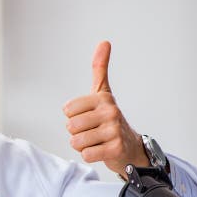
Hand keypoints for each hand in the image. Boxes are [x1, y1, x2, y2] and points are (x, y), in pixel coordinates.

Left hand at [62, 41, 149, 178]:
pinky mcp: (115, 149)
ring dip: (83, 144)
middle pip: (71, 127)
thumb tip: (104, 42)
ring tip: (97, 140)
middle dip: (77, 132)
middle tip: (93, 131)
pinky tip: (101, 150)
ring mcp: (114, 131)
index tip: (89, 116)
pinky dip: (90, 155)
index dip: (73, 116)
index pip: (67, 110)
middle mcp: (110, 112)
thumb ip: (100, 68)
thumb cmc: (109, 119)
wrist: (129, 146)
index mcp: (103, 98)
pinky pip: (86, 154)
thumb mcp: (103, 92)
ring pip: (76, 142)